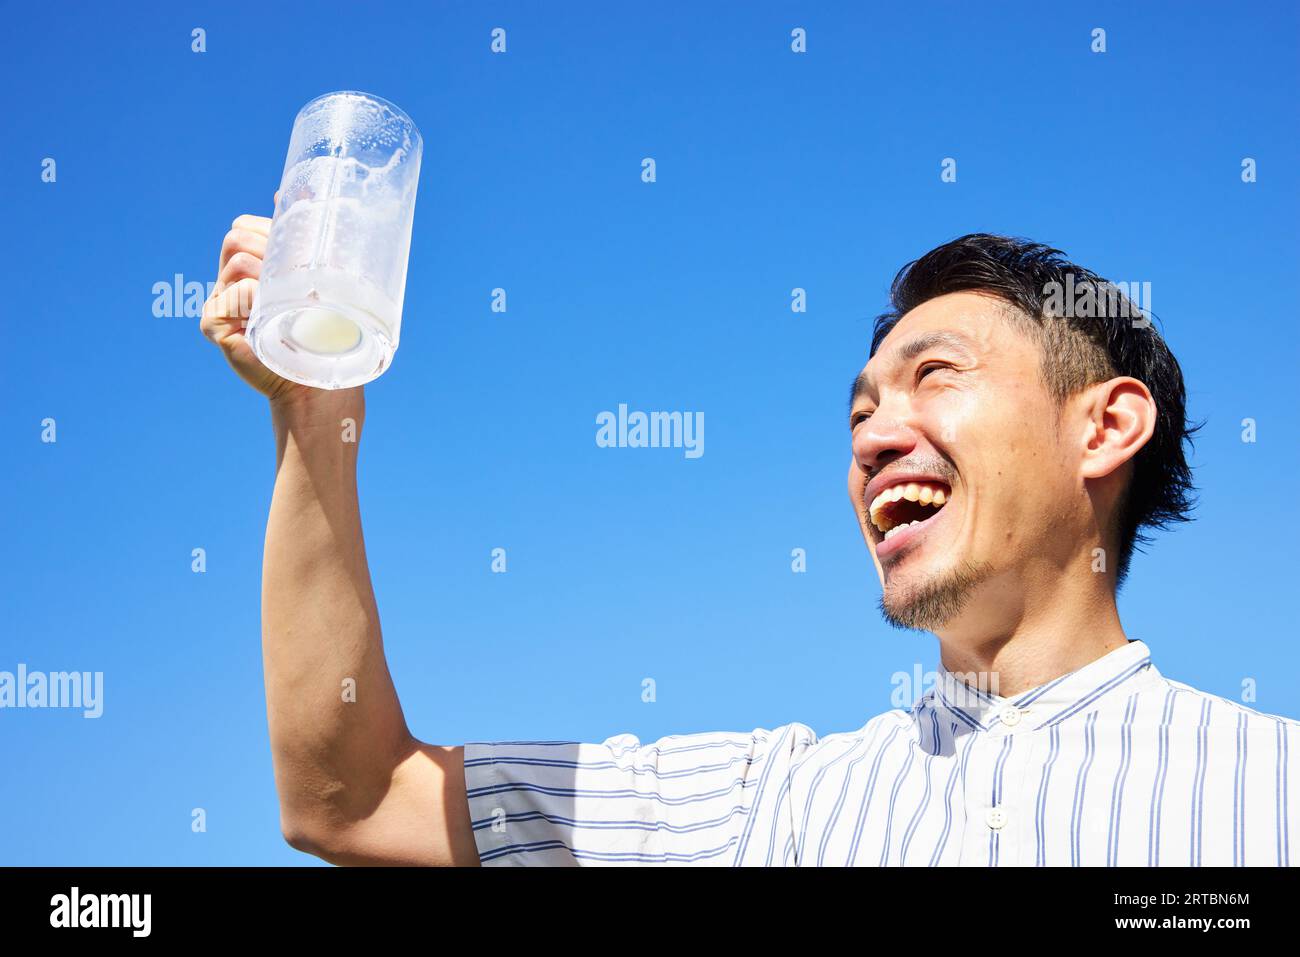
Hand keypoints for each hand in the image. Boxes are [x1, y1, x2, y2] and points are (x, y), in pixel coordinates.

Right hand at [200, 212, 309, 403]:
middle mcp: (228, 283)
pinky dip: (257, 299)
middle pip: (236, 236)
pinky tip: (270, 317)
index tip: (299, 255)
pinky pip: (234, 292)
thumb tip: (289, 190)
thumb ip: (299, 235)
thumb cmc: (323, 332)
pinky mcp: (213, 323)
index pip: (243, 227)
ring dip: (270, 275)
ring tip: (289, 302)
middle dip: (271, 248)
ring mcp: (218, 303)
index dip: (270, 231)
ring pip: (237, 259)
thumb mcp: (317, 277)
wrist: (319, 380)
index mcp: (248, 269)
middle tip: (298, 280)